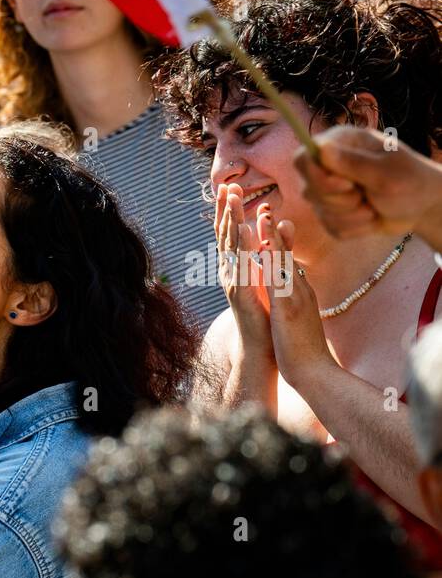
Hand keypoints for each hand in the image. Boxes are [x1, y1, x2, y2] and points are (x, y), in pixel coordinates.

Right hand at [215, 182, 273, 357]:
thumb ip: (269, 257)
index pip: (231, 235)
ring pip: (230, 248)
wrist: (261, 349)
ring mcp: (233, 284)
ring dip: (230, 221)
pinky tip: (241, 230)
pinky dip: (240, 247)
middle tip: (226, 185)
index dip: (229, 211)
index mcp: (237, 268)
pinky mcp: (241, 295)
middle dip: (226, 210)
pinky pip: (240, 266)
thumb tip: (275, 231)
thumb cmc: (266, 316)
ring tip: (231, 199)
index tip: (231, 187)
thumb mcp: (267, 281)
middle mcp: (230, 274)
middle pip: (226, 236)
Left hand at [263, 217, 336, 391]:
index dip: (278, 239)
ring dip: (274, 237)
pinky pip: (279, 280)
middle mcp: (299, 289)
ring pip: (284, 262)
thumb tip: (292, 284)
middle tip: (266, 206)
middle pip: (286, 254)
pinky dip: (271, 263)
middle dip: (275, 230)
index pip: (287, 260)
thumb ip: (295, 297)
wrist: (315, 372)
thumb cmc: (303, 347)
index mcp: (298, 291)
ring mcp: (296, 297)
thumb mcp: (297, 316)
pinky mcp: (289, 308)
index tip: (268, 218)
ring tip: (264, 215)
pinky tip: (262, 250)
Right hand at [295, 125, 441, 242]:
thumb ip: (352, 162)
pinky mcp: (333, 213)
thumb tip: (321, 149)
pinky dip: (354, 228)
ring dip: (351, 215)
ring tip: (373, 206)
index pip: (302, 158)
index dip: (316, 176)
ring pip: (320, 212)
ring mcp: (329, 191)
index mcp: (341, 145)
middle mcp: (329, 166)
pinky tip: (370, 216)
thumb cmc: (410, 181)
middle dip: (341, 200)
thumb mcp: (385, 172)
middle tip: (366, 194)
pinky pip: (330, 228)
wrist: (421, 206)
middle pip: (309, 189)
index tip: (345, 184)